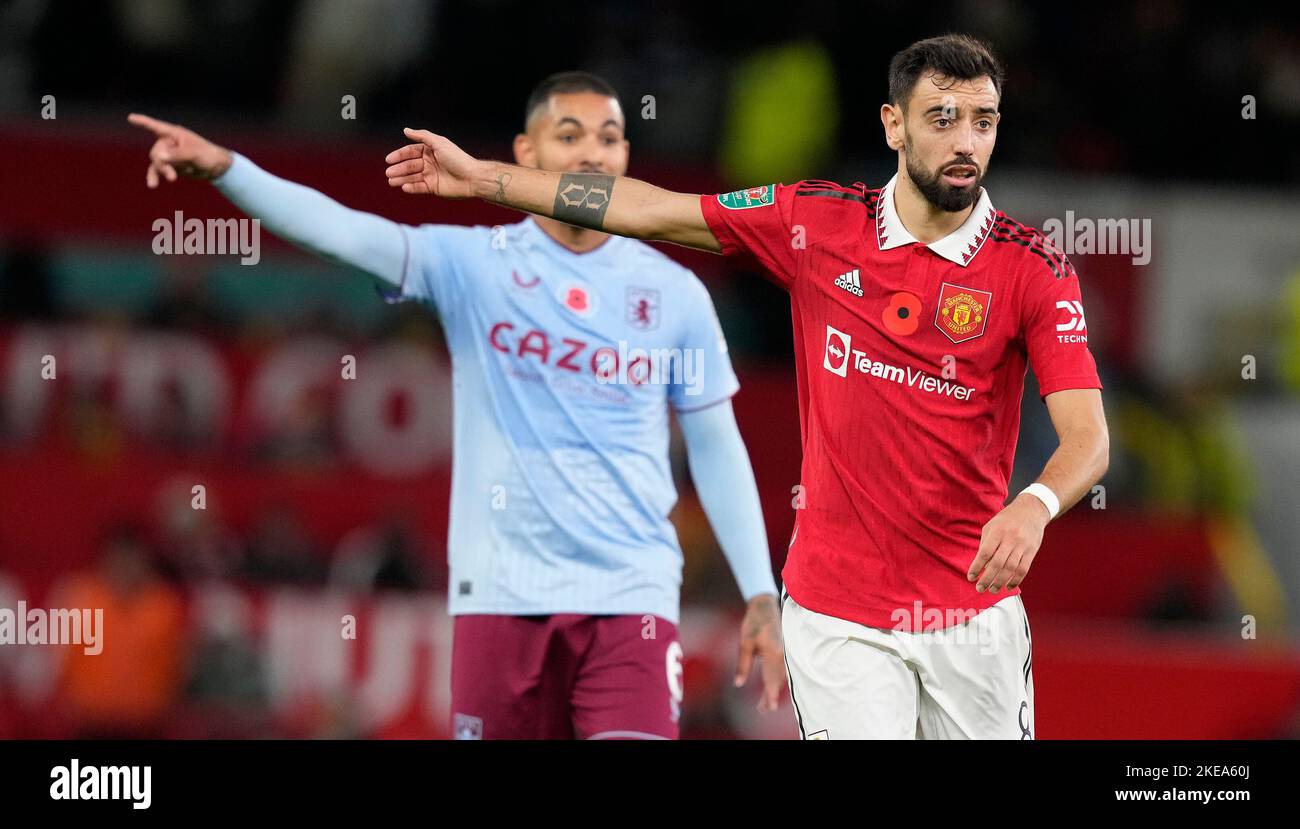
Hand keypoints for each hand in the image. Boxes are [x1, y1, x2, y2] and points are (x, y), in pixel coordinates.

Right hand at [127, 113, 232, 187]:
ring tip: (172, 179)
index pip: (155, 126)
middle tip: (173, 176)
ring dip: (162, 171)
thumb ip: (176, 154)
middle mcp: (168, 142)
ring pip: (157, 162)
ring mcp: (168, 154)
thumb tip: (159, 157)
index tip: (131, 118)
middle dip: (162, 164)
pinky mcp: (170, 165)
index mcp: (174, 134)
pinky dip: (155, 176)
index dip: (142, 122)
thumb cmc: (207, 155)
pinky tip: (152, 185)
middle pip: (156, 152)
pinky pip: (157, 170)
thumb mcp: (194, 154)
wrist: (215, 168)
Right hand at [384, 128, 481, 198]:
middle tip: (388, 173)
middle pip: (410, 165)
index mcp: (430, 151)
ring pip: (412, 177)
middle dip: (399, 169)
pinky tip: (404, 187)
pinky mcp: (434, 188)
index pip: (410, 152)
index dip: (399, 155)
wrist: (472, 177)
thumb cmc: (457, 158)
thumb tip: (406, 130)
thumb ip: (422, 136)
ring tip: (391, 182)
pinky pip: (419, 188)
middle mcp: (429, 163)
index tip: (388, 160)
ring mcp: (431, 176)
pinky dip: (411, 188)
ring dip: (401, 179)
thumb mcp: (439, 143)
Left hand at [734, 593, 784, 711]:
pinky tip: (772, 685)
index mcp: (773, 654)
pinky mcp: (786, 650)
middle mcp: (783, 655)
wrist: (765, 606)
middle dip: (771, 696)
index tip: (769, 709)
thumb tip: (738, 684)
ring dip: (774, 689)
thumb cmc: (753, 624)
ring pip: (782, 676)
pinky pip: (784, 669)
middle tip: (763, 710)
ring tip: (765, 703)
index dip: (770, 696)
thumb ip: (743, 665)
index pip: (772, 680)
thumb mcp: (744, 644)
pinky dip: (778, 680)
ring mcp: (786, 653)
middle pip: (778, 681)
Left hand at [967, 493, 1049, 592]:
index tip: (970, 577)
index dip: (976, 567)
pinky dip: (1016, 580)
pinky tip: (1008, 586)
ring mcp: (1022, 546)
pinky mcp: (1032, 551)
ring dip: (1000, 582)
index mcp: (997, 532)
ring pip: (1011, 569)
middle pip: (997, 563)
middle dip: (987, 579)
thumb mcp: (991, 526)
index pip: (985, 553)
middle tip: (980, 589)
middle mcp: (1010, 539)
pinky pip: (1023, 569)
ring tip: (993, 589)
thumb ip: (985, 544)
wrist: (1031, 510)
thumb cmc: (1007, 519)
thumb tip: (980, 565)